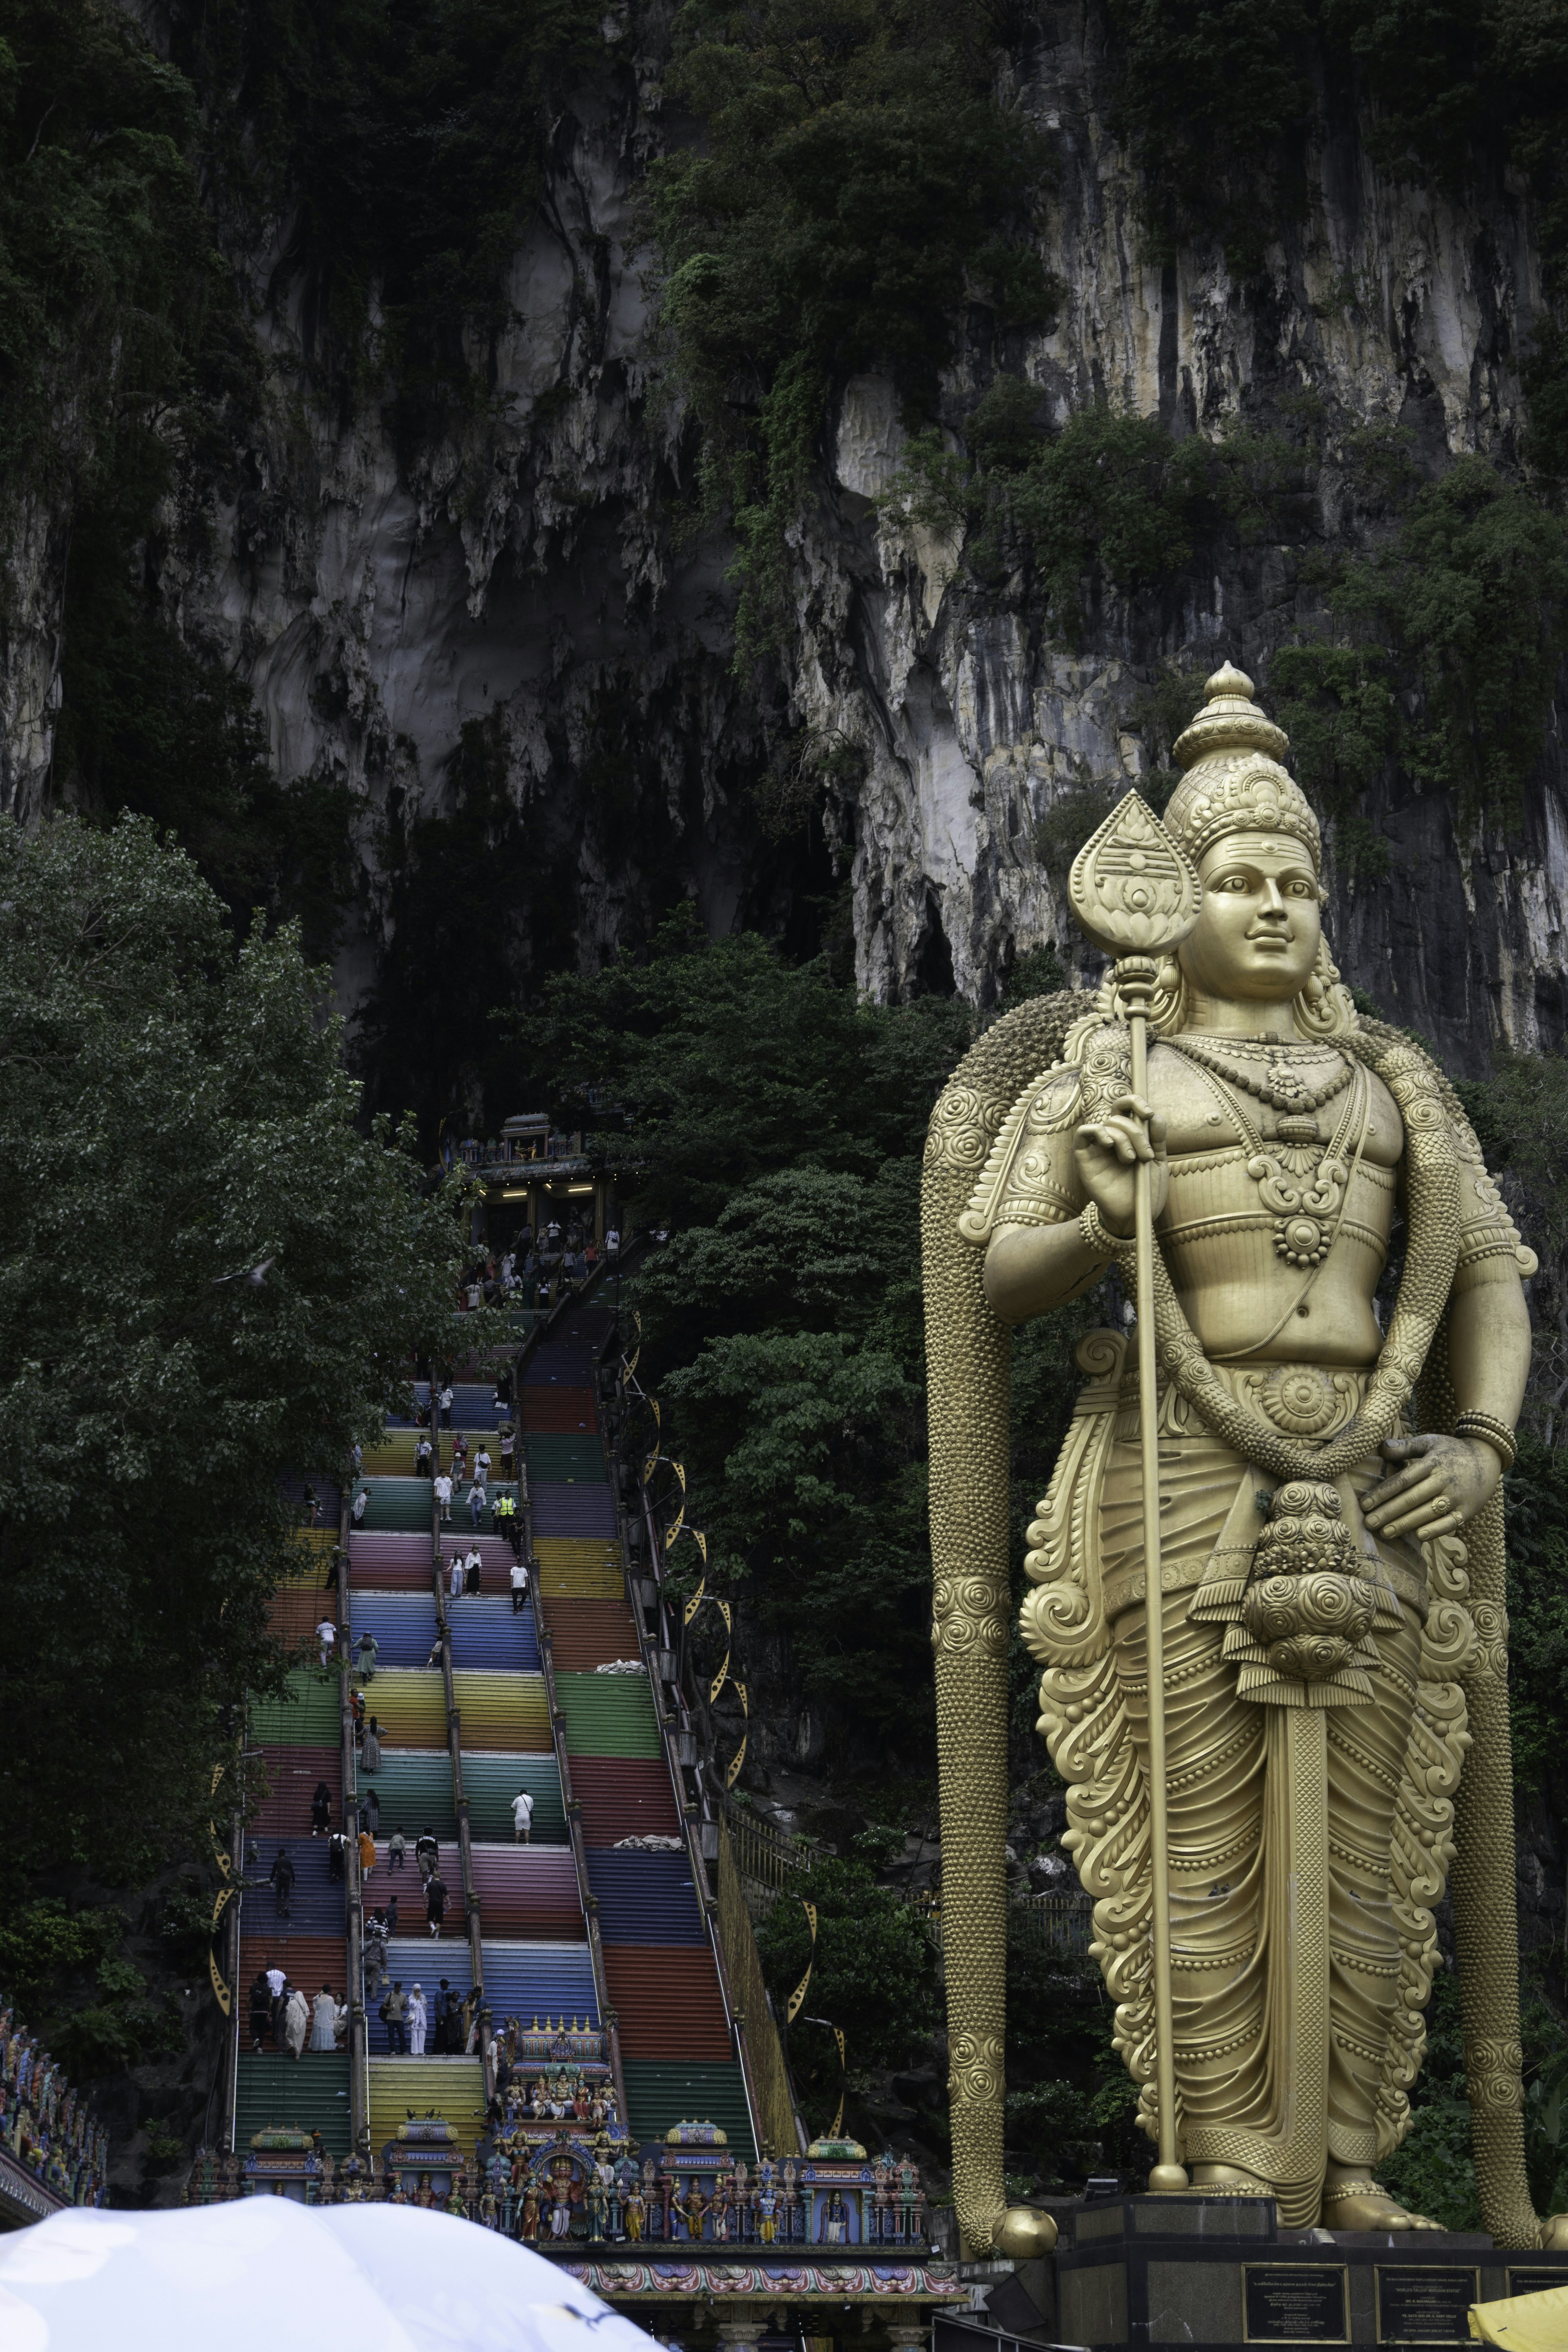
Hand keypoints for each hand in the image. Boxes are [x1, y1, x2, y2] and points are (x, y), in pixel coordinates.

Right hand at [1073, 1093, 1168, 1237]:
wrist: (1133, 1217)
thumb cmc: (1145, 1192)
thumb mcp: (1158, 1163)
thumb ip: (1157, 1138)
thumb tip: (1154, 1116)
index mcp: (1130, 1137)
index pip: (1127, 1108)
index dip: (1136, 1103)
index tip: (1148, 1114)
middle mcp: (1113, 1139)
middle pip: (1119, 1116)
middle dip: (1136, 1132)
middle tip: (1145, 1155)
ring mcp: (1098, 1148)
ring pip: (1106, 1124)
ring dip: (1124, 1139)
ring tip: (1131, 1161)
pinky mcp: (1084, 1158)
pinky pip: (1083, 1133)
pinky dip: (1097, 1132)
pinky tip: (1108, 1144)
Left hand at [1362, 1433, 1503, 1543]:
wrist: (1487, 1460)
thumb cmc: (1450, 1452)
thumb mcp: (1429, 1442)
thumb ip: (1405, 1446)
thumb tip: (1381, 1447)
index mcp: (1432, 1463)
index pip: (1403, 1480)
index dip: (1383, 1493)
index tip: (1364, 1504)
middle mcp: (1444, 1480)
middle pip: (1412, 1498)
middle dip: (1388, 1512)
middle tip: (1368, 1523)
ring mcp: (1457, 1496)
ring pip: (1427, 1512)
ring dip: (1405, 1524)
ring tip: (1385, 1533)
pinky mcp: (1467, 1510)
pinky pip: (1451, 1523)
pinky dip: (1436, 1530)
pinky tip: (1419, 1536)